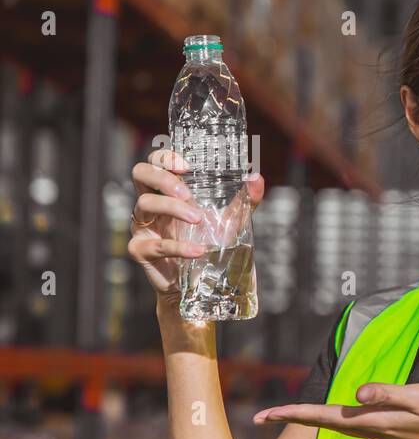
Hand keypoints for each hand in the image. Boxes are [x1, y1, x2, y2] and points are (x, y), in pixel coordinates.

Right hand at [127, 148, 265, 303]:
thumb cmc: (210, 242)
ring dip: (173, 207)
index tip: (187, 165)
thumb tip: (257, 178)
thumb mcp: (231, 219)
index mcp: (168, 191)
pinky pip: (154, 244)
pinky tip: (198, 250)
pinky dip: (178, 246)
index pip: (156, 162)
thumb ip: (245, 200)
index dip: (165, 158)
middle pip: (140, 173)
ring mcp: (143, 226)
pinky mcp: (141, 250)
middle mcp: (151, 204)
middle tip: (187, 193)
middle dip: (163, 178)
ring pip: (145, 203)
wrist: (200, 281)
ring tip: (198, 219)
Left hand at [253, 383, 418, 438]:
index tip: (263, 415)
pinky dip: (327, 421)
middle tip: (259, 417)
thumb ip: (388, 394)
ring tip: (284, 415)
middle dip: (290, 419)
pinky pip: (346, 426)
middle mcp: (369, 430)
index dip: (292, 414)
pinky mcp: (384, 431)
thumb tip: (356, 393)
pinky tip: (325, 416)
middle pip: (321, 424)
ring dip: (307, 420)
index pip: (323, 416)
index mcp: (372, 421)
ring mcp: (376, 433)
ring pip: (332, 426)